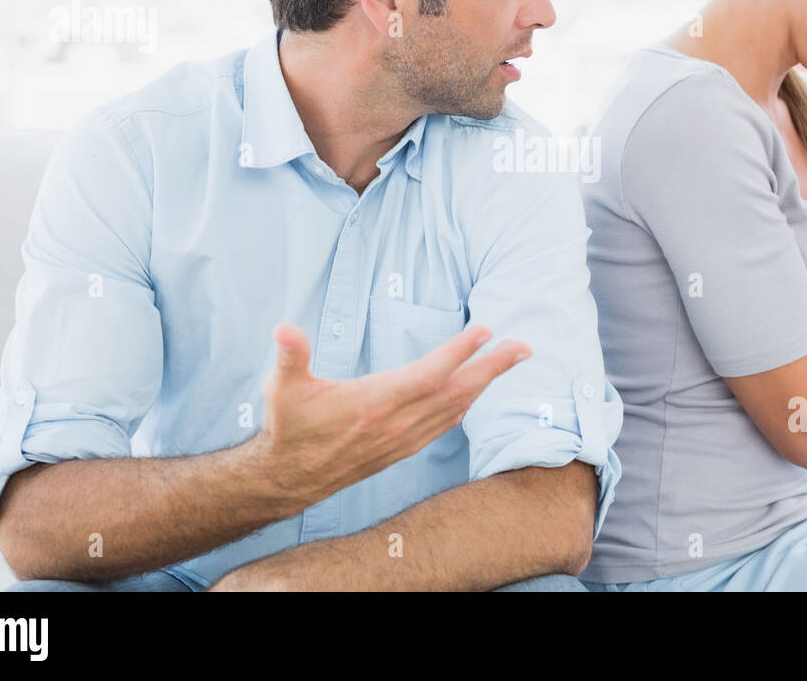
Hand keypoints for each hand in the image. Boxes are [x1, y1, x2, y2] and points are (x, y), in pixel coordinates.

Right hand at [249, 322, 529, 509]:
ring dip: (486, 383)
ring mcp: (403, 439)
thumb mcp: (282, 387)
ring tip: (511, 360)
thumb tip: (283, 328)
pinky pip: (444, 424)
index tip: (485, 330)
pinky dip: (466, 405)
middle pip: (457, 391)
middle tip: (524, 347)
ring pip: (456, 407)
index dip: (459, 352)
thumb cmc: (288, 426)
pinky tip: (476, 393)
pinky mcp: (402, 449)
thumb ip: (290, 356)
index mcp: (375, 403)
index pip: (429, 374)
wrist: (288, 478)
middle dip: (493, 367)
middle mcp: (396, 423)